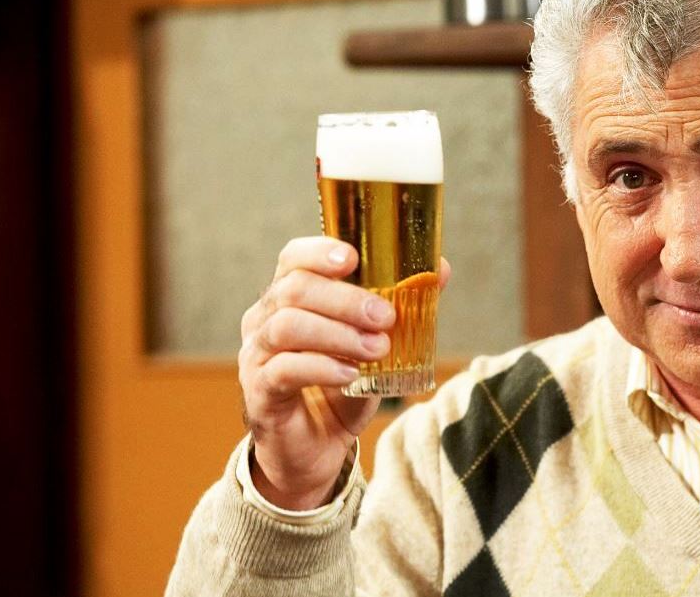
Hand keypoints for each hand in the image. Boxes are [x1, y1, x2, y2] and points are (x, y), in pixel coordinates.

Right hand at [238, 236, 449, 509]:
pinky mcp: (259, 391)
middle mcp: (265, 319)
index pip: (294, 259)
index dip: (320, 252)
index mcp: (290, 297)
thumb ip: (403, 306)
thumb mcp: (377, 343)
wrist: (316, 447)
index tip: (354, 258)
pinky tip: (352, 374)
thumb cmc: (343, 387)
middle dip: (345, 299)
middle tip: (387, 317)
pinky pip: (284, 370)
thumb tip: (442, 269)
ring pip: (287, 327)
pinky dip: (322, 368)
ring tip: (377, 348)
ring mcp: (257, 355)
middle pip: (294, 290)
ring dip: (338, 334)